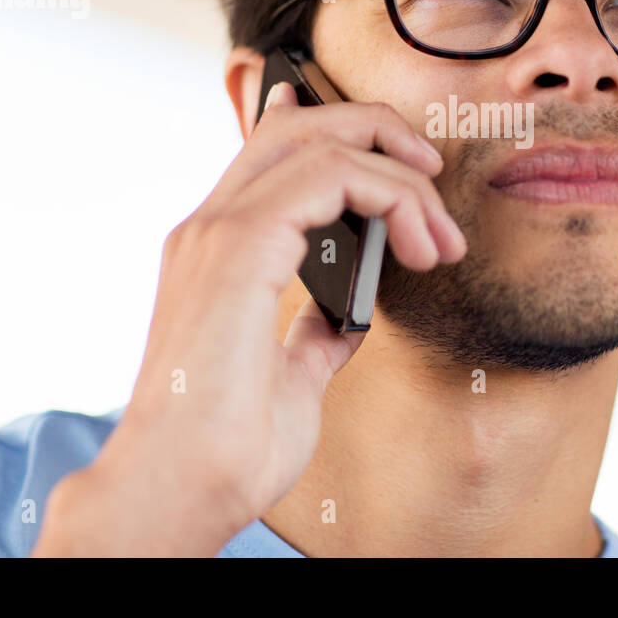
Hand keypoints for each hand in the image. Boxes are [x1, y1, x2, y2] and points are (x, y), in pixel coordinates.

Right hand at [32, 81, 464, 555]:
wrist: (178, 491)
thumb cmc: (225, 447)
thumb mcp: (293, 376)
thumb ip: (317, 332)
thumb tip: (353, 312)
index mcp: (217, 251)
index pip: (273, 150)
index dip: (338, 128)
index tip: (406, 165)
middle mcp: (210, 227)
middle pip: (298, 125)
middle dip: (380, 133)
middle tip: (434, 178)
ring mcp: (218, 231)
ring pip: (320, 140)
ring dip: (400, 178)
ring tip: (439, 239)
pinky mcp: (239, 247)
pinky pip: (328, 176)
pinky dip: (388, 195)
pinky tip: (416, 246)